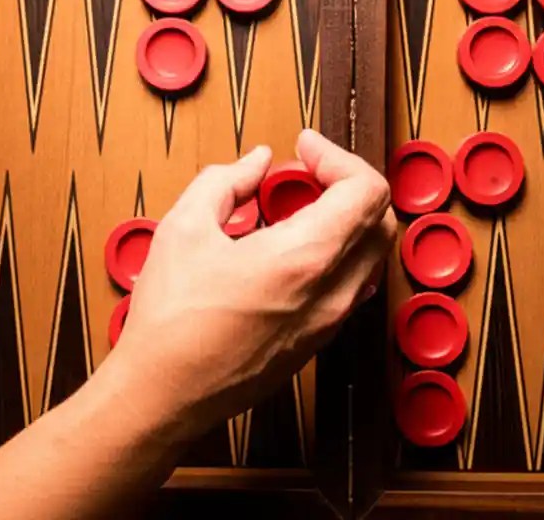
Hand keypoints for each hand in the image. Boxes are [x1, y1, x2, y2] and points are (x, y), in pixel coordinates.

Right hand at [105, 129, 396, 438]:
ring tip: (293, 209)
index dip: (339, 157)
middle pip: (380, 220)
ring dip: (345, 219)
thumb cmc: (171, 322)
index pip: (367, 191)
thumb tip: (256, 162)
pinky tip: (287, 247)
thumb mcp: (185, 227)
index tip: (306, 149)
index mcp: (305, 259)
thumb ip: (226, 180)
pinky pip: (351, 285)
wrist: (163, 395)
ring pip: (370, 255)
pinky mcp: (318, 341)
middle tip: (303, 173)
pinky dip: (335, 253)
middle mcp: (331, 294)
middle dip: (347, 184)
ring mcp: (330, 322)